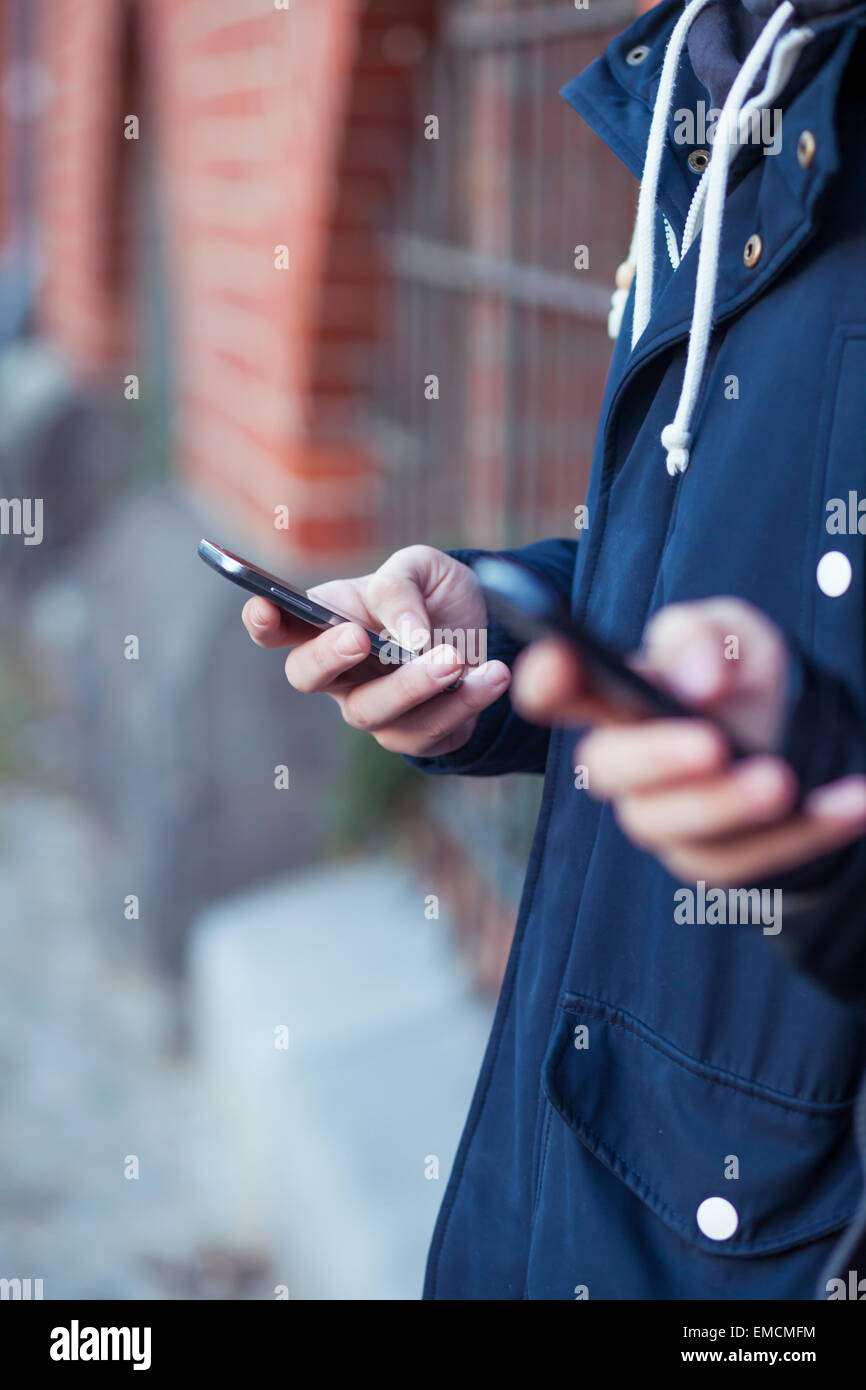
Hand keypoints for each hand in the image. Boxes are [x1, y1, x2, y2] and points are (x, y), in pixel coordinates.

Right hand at [241, 545, 510, 756]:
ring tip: (455, 657)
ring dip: (414, 684)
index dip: (263, 622)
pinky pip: (431, 730)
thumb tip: (404, 634)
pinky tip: (492, 676)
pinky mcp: (416, 735)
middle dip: (330, 658)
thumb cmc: (433, 596)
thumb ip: (400, 588)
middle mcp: (339, 673)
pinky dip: (465, 701)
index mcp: (328, 623)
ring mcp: (372, 708)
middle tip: (362, 639)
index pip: (279, 626)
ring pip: (374, 710)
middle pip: (307, 677)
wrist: (486, 630)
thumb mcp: (420, 569)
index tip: (263, 608)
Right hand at [511, 598, 865, 883]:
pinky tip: (851, 800)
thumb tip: (696, 680)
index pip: (556, 693)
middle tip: (711, 744)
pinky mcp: (709, 859)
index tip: (562, 658)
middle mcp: (623, 765)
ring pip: (670, 827)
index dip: (546, 681)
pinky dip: (806, 831)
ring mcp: (660, 817)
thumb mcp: (733, 635)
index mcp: (614, 700)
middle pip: (605, 769)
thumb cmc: (740, 679)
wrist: (793, 740)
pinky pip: (748, 859)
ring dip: (728, 805)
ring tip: (781, 782)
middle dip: (655, 757)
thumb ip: (704, 636)